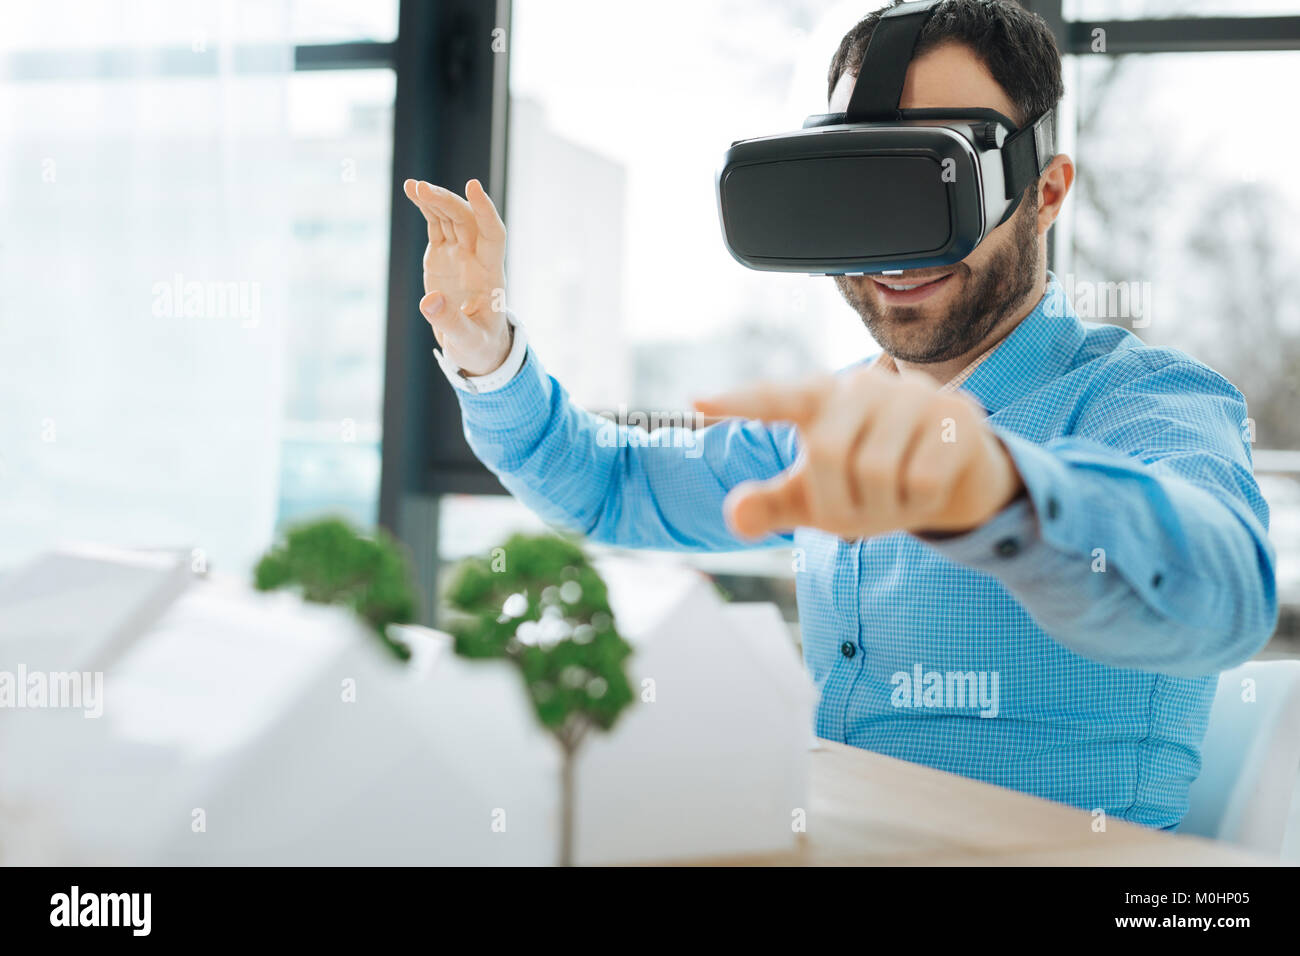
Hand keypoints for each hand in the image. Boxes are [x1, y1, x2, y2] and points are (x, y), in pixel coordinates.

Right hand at [402, 177, 509, 375]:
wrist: (476, 347)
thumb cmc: (479, 347)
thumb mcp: (467, 341)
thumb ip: (450, 322)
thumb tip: (429, 302)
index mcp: (491, 275)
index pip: (493, 235)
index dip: (485, 211)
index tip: (473, 186)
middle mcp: (478, 259)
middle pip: (467, 221)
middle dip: (447, 202)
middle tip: (422, 189)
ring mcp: (461, 255)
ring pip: (451, 217)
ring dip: (435, 199)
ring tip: (413, 186)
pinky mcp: (444, 256)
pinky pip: (437, 224)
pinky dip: (426, 207)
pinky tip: (412, 191)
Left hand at [693, 367, 1023, 539]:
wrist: (951, 474)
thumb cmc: (866, 479)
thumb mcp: (814, 498)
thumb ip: (772, 506)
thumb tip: (734, 516)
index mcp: (818, 400)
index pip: (775, 398)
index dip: (739, 401)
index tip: (694, 400)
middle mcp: (862, 387)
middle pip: (829, 455)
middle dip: (839, 501)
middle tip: (856, 512)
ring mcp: (912, 397)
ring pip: (879, 471)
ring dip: (882, 506)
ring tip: (891, 499)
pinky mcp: (956, 418)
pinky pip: (924, 480)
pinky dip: (919, 503)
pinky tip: (925, 490)